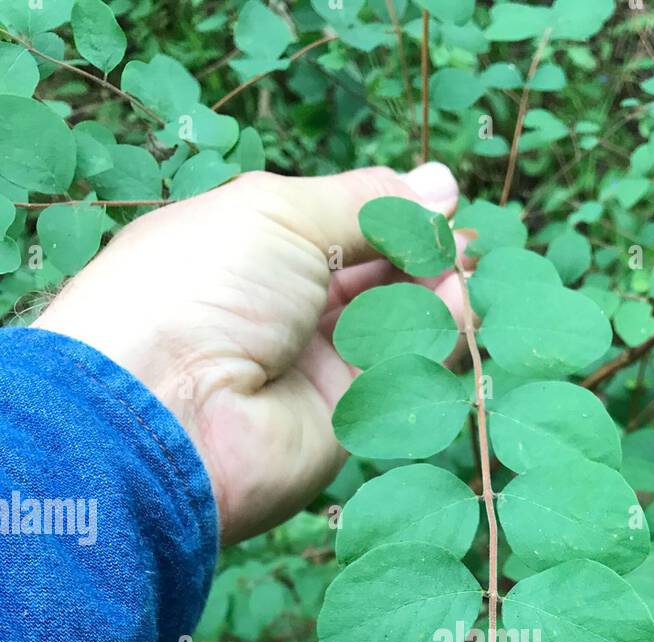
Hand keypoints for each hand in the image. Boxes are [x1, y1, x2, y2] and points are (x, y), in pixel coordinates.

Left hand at [33, 163, 461, 543]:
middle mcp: (283, 309)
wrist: (167, 411)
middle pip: (373, 276)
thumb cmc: (202, 288)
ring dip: (434, 296)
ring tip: (462, 274)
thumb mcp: (281, 214)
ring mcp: (313, 367)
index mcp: (253, 247)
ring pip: (395, 326)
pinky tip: (455, 312)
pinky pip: (400, 375)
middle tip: (462, 243)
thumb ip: (366, 203)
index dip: (391, 213)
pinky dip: (434, 344)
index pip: (338, 225)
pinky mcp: (344, 420)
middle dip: (421, 255)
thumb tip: (440, 184)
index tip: (442, 202)